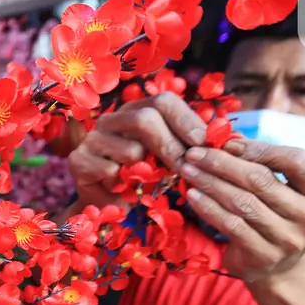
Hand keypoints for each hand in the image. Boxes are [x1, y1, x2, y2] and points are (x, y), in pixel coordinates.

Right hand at [67, 93, 207, 208]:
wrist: (108, 203)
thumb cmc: (143, 178)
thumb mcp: (168, 158)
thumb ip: (190, 146)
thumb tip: (226, 140)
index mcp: (137, 110)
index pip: (163, 101)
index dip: (186, 121)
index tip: (203, 144)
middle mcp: (112, 118)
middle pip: (145, 119)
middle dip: (170, 146)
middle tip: (185, 168)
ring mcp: (93, 138)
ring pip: (130, 150)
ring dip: (144, 172)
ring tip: (141, 182)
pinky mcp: (78, 161)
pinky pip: (111, 171)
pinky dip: (123, 187)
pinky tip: (120, 191)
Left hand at [178, 139, 304, 282]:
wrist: (278, 267)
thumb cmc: (277, 216)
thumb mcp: (284, 190)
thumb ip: (264, 164)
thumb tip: (226, 139)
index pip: (297, 160)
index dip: (260, 148)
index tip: (227, 143)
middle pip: (262, 181)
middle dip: (223, 163)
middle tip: (194, 153)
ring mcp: (289, 240)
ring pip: (242, 202)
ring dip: (210, 182)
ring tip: (188, 170)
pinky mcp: (264, 256)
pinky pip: (230, 224)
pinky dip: (208, 207)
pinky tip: (193, 195)